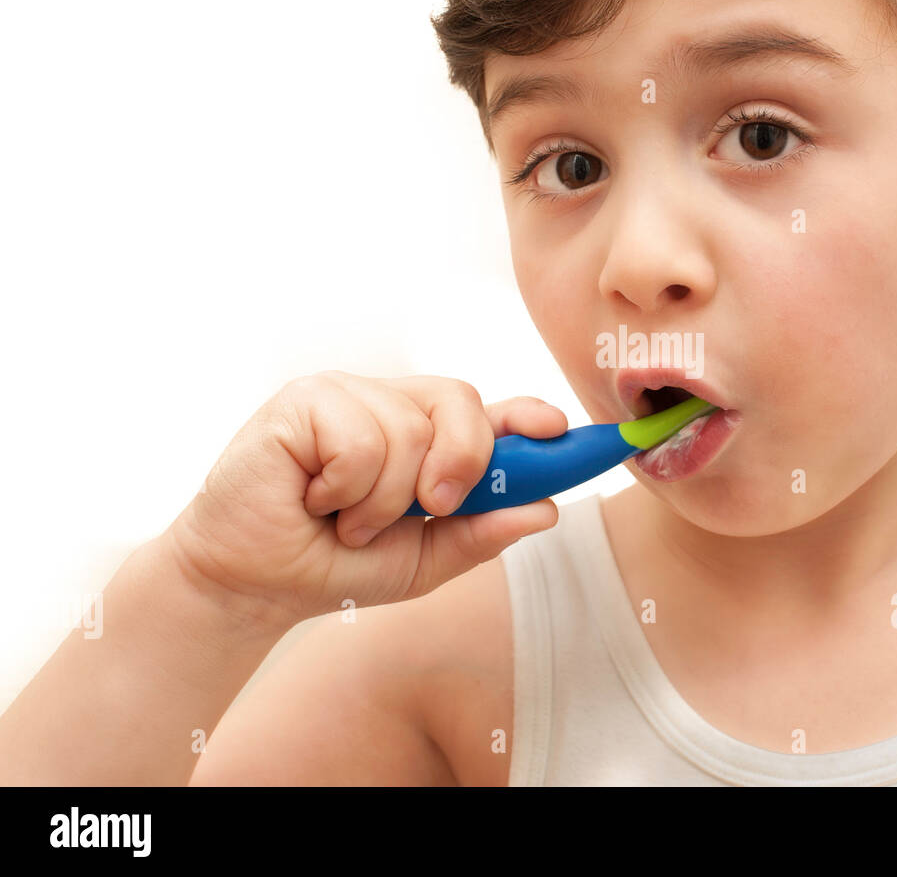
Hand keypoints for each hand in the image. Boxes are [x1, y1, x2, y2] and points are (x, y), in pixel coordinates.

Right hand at [159, 371, 565, 627]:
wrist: (253, 583)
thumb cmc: (334, 564)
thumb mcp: (425, 561)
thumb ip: (482, 533)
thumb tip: (546, 510)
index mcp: (422, 435)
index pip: (485, 411)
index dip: (527, 416)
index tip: (560, 430)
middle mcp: (388, 403)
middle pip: (461, 401)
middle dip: (460, 463)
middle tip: (428, 508)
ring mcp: (345, 395)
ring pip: (409, 429)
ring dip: (383, 500)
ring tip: (345, 518)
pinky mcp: (303, 400)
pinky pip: (360, 437)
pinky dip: (346, 488)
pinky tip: (314, 498)